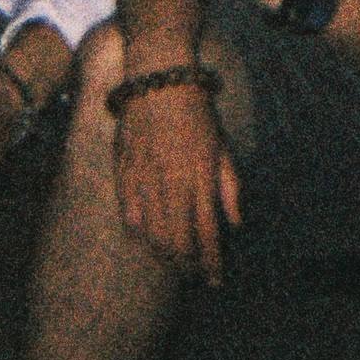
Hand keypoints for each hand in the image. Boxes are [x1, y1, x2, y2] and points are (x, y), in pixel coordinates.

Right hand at [113, 61, 241, 282]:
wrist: (160, 79)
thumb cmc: (197, 112)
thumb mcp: (223, 146)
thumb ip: (229, 186)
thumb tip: (235, 223)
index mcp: (201, 176)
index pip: (208, 233)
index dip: (211, 261)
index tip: (214, 280)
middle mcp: (173, 182)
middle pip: (178, 240)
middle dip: (187, 265)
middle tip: (192, 275)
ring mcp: (146, 178)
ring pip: (152, 232)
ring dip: (163, 254)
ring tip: (172, 263)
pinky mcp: (124, 170)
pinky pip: (128, 212)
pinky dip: (138, 231)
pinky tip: (145, 240)